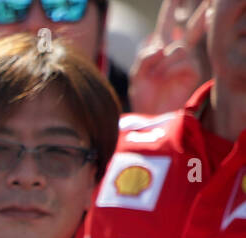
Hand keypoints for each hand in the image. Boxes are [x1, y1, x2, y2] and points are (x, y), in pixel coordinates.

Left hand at [128, 0, 206, 116]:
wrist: (151, 116)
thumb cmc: (144, 96)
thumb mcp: (137, 74)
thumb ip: (145, 57)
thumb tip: (162, 46)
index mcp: (161, 48)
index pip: (167, 23)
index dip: (171, 9)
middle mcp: (177, 51)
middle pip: (192, 26)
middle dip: (201, 13)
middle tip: (210, 3)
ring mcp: (187, 60)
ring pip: (177, 48)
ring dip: (161, 62)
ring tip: (154, 76)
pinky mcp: (193, 70)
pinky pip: (181, 60)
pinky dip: (167, 69)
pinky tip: (162, 79)